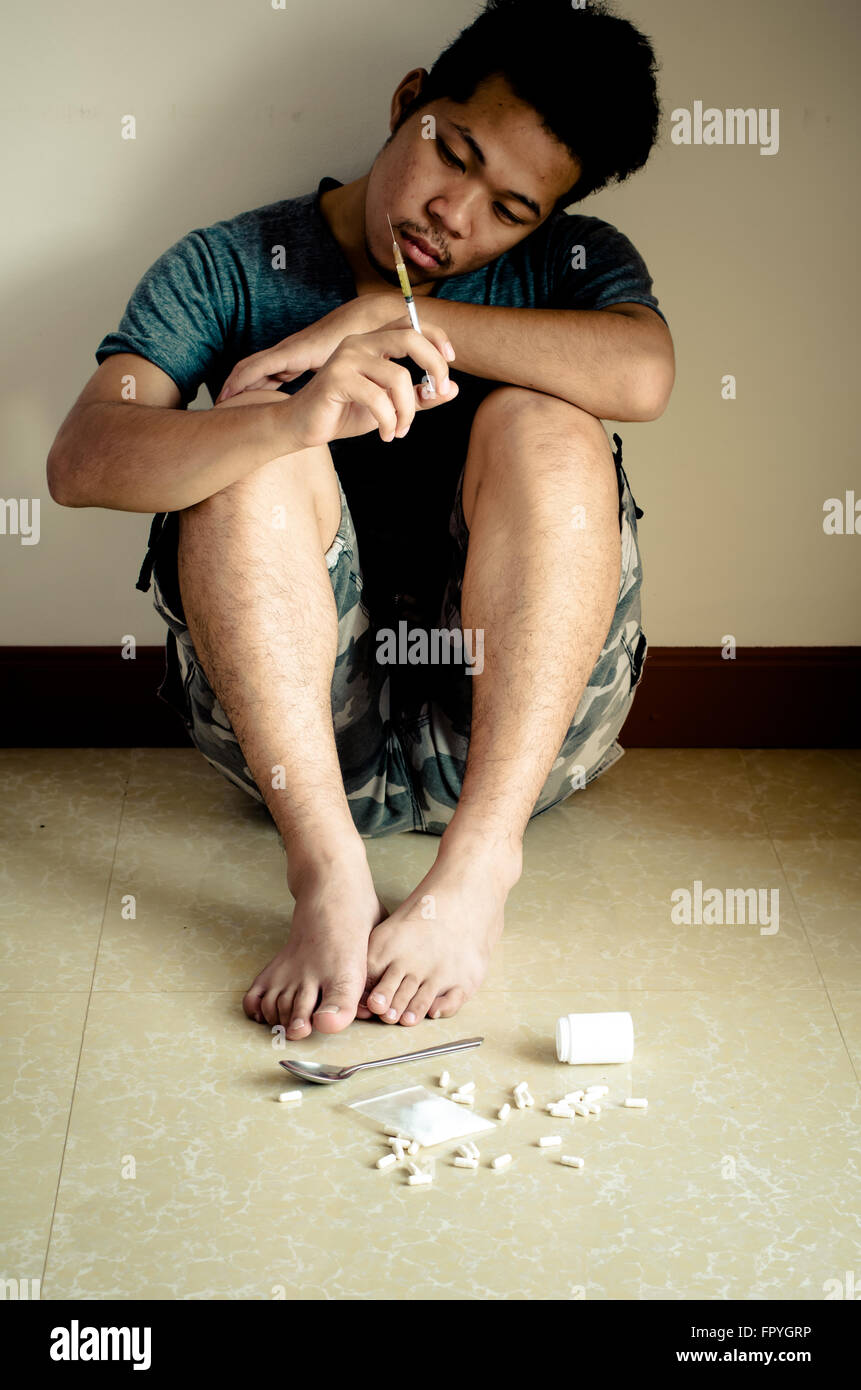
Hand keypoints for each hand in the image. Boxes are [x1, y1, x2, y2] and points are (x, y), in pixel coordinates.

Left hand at [215, 293, 404, 400]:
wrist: (365, 324)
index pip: (266, 373)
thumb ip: (334, 381)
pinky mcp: (287, 352)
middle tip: (222, 404)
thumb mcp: (340, 369)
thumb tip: (336, 399)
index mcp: (297, 358)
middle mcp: (287, 353)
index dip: (252, 386)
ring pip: (248, 368)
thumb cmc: (360, 346)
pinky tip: (230, 393)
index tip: (241, 403)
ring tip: (219, 402)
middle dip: (236, 386)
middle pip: (252, 370)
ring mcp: (285, 351)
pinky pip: (257, 367)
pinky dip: (241, 380)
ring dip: (232, 384)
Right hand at [255, 320, 458, 450]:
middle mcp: (360, 342)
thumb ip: (418, 398)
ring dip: (407, 410)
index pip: (411, 325)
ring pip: (398, 376)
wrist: (304, 427)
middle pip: (410, 338)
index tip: (450, 365)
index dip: (436, 338)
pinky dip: (388, 421)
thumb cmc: (345, 414)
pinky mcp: (337, 377)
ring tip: (400, 431)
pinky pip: (378, 398)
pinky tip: (385, 434)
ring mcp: (347, 357)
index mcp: (373, 342)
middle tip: (439, 393)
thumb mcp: (390, 406)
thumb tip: (453, 389)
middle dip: (434, 366)